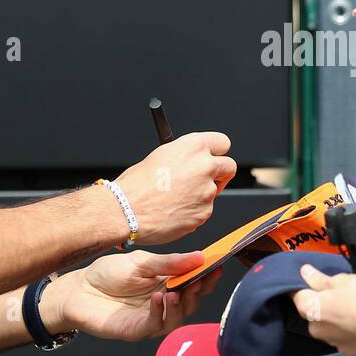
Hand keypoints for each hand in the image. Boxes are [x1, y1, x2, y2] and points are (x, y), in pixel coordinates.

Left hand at [47, 250, 219, 341]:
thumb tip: (199, 257)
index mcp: (168, 283)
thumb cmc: (108, 274)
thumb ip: (169, 263)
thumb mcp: (141, 262)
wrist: (78, 289)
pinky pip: (156, 325)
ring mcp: (151, 318)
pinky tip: (157, 298)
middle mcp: (164, 303)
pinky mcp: (137, 330)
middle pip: (191, 302)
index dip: (208, 277)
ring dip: (181, 306)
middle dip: (198, 292)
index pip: (195, 283)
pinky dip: (160, 312)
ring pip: (178, 319)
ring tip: (175, 291)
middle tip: (199, 279)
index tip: (217, 266)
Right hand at [115, 132, 236, 244]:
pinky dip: (193, 211)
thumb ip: (184, 156)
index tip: (214, 157)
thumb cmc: (136, 185)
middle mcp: (205, 166)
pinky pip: (204, 210)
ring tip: (176, 198)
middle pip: (229, 167)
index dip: (218, 151)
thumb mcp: (160, 156)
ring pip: (214, 192)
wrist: (126, 211)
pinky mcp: (204, 212)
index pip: (222, 142)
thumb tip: (192, 160)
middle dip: (220, 173)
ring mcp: (207, 191)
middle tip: (205, 179)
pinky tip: (173, 210)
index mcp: (193, 146)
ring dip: (201, 194)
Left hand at [291, 265, 355, 355]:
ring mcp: (330, 342)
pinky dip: (348, 331)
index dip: (304, 286)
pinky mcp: (345, 351)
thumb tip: (305, 272)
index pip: (296, 295)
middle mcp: (315, 328)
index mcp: (310, 308)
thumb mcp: (341, 280)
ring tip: (354, 309)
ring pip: (328, 327)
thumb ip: (319, 278)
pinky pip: (342, 338)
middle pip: (313, 313)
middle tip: (341, 294)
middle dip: (323, 305)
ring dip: (336, 319)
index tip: (311, 280)